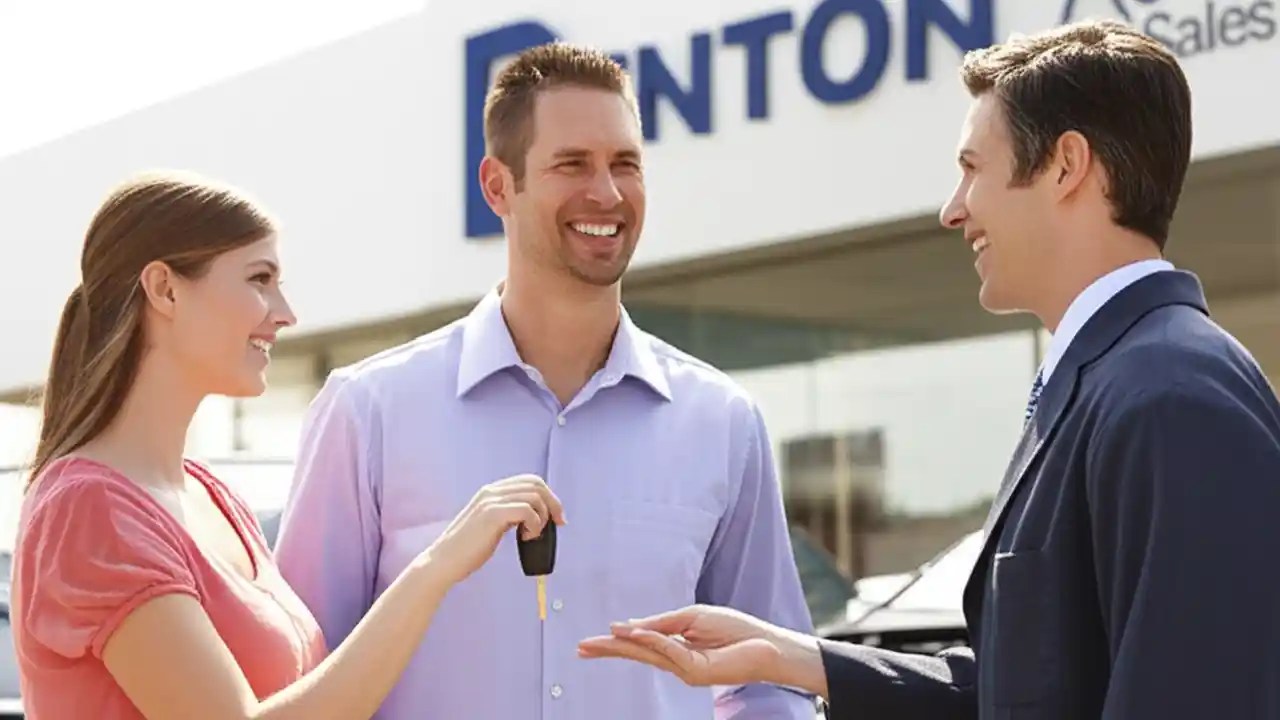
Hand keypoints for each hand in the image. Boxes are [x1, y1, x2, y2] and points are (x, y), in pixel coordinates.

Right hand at [423, 474, 565, 584]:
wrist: (444, 561)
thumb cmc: (467, 550)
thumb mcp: (491, 525)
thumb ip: (509, 515)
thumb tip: (536, 516)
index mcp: (491, 492)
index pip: (530, 480)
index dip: (549, 496)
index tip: (557, 517)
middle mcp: (491, 491)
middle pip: (536, 483)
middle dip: (553, 503)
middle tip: (558, 524)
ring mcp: (490, 501)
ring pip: (534, 496)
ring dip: (542, 517)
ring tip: (532, 535)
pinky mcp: (492, 514)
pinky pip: (527, 510)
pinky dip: (534, 524)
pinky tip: (525, 538)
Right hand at [577, 604, 821, 691]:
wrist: (766, 644)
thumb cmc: (735, 629)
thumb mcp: (693, 616)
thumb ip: (662, 623)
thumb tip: (630, 626)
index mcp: (676, 646)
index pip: (640, 643)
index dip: (617, 640)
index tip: (594, 638)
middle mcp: (676, 661)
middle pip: (636, 653)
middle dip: (608, 650)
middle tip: (581, 648)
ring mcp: (684, 669)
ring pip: (646, 654)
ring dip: (621, 645)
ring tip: (595, 643)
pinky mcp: (695, 671)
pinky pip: (667, 651)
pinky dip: (650, 640)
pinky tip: (632, 633)